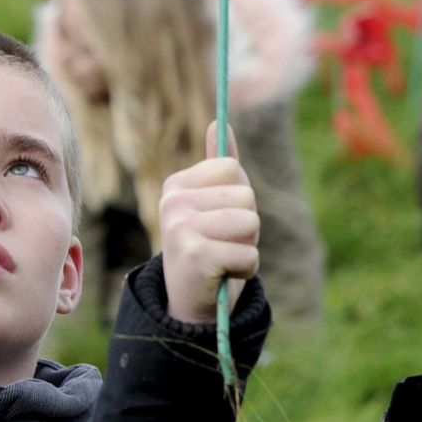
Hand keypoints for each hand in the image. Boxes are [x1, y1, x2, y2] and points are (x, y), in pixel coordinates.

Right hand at [158, 125, 259, 324]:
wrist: (190, 300)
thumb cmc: (210, 244)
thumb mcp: (216, 203)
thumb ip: (219, 165)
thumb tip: (220, 121)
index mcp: (177, 184)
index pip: (233, 169)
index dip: (239, 197)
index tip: (219, 217)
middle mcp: (172, 202)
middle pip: (245, 196)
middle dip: (246, 224)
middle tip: (221, 242)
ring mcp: (179, 227)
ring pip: (250, 223)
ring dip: (246, 247)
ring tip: (222, 256)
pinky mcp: (194, 254)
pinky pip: (249, 254)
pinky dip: (244, 269)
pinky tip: (221, 274)